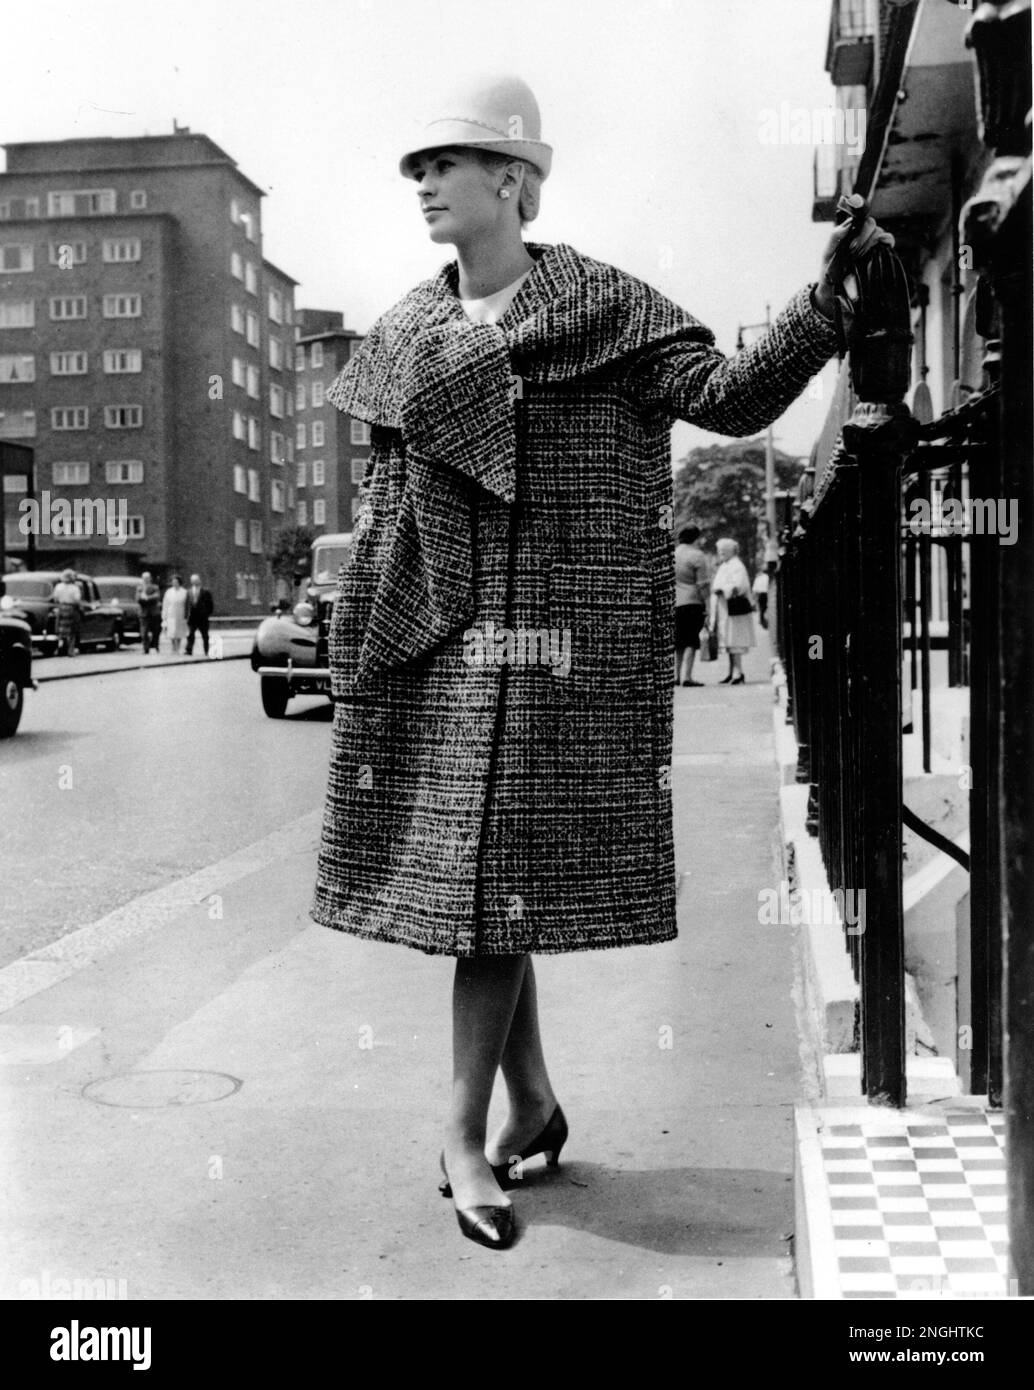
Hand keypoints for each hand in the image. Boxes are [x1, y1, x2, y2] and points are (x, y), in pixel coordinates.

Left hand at [816, 194, 894, 315]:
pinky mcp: (879, 254)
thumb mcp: (827, 255)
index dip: (859, 209)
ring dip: (869, 241)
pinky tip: (881, 246)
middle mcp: (861, 236)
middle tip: (852, 249)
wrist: (834, 294)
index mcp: (848, 233)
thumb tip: (847, 225)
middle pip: (870, 223)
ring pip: (878, 231)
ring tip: (859, 255)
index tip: (855, 213)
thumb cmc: (828, 274)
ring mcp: (871, 244)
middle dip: (862, 234)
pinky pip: (888, 241)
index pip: (857, 216)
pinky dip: (887, 241)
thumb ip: (834, 238)